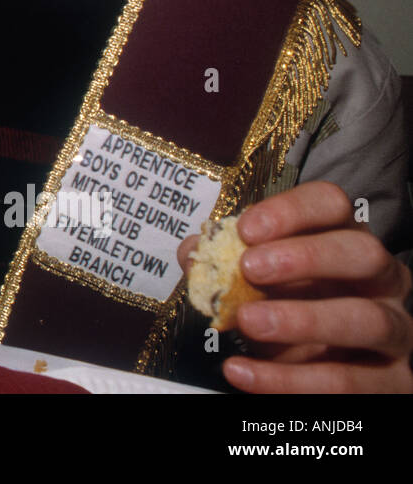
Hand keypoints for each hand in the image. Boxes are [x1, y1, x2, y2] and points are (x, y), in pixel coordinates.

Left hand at [179, 181, 412, 392]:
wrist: (315, 372)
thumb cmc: (285, 309)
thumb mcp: (253, 283)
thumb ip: (222, 263)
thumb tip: (194, 253)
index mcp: (344, 240)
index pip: (332, 205)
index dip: (291, 212)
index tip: (245, 228)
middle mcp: (381, 280)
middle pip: (362, 254)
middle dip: (306, 257)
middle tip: (249, 269)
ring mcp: (394, 329)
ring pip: (367, 320)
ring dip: (304, 320)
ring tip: (247, 321)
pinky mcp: (393, 379)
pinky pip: (349, 382)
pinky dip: (290, 379)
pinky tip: (243, 371)